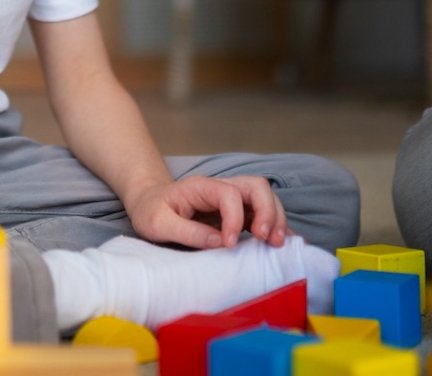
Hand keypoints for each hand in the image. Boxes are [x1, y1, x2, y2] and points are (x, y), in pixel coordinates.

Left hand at [125, 175, 287, 249]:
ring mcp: (230, 198)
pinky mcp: (236, 211)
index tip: (230, 244)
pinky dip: (274, 224)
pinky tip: (282, 241)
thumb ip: (187, 232)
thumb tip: (219, 242)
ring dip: (275, 217)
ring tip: (277, 243)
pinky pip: (261, 211)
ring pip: (263, 196)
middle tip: (269, 239)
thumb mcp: (157, 224)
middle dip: (268, 211)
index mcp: (200, 187)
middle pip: (256, 186)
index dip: (235, 219)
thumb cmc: (150, 211)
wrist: (148, 203)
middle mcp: (220, 187)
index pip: (229, 195)